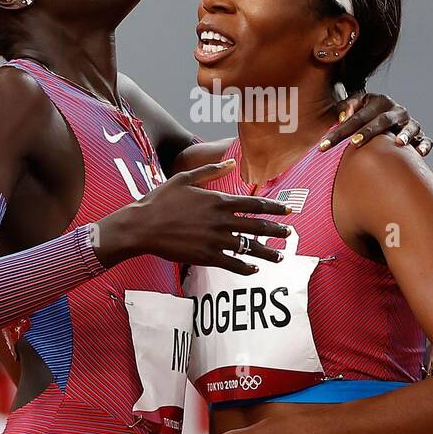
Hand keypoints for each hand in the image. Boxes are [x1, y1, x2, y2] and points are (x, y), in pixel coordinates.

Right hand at [95, 161, 293, 274]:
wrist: (142, 226)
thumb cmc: (160, 200)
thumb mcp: (184, 179)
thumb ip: (210, 171)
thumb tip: (231, 163)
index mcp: (218, 200)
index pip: (255, 204)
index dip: (274, 208)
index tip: (288, 211)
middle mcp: (221, 220)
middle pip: (257, 226)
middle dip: (277, 231)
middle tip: (290, 234)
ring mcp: (215, 240)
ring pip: (249, 248)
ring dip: (267, 253)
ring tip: (280, 257)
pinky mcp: (206, 256)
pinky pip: (232, 264)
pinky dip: (245, 268)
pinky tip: (254, 270)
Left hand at [320, 91, 431, 155]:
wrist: (391, 118)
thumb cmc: (368, 116)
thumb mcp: (356, 107)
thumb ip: (346, 108)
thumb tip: (342, 115)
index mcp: (378, 102)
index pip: (356, 116)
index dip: (340, 131)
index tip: (325, 144)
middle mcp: (395, 110)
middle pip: (381, 121)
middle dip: (367, 132)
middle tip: (353, 143)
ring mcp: (409, 123)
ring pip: (409, 127)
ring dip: (404, 135)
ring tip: (398, 142)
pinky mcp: (420, 135)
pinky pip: (425, 140)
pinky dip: (424, 145)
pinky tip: (419, 153)